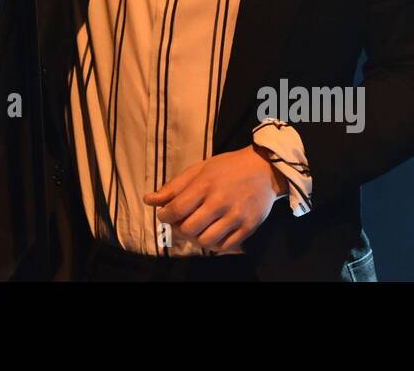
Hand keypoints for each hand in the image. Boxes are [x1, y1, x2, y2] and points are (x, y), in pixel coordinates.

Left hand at [142, 146, 283, 253]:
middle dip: (179, 227)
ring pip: (205, 241)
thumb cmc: (228, 167)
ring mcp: (236, 216)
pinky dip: (214, 243)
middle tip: (181, 221)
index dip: (165, 216)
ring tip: (197, 227)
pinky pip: (224, 246)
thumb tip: (149, 200)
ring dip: (196, 237)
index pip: (176, 210)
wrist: (265, 169)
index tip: (165, 214)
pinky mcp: (248, 227)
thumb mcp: (200, 169)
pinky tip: (212, 232)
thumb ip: (174, 186)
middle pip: (189, 229)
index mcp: (205, 184)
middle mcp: (220, 201)